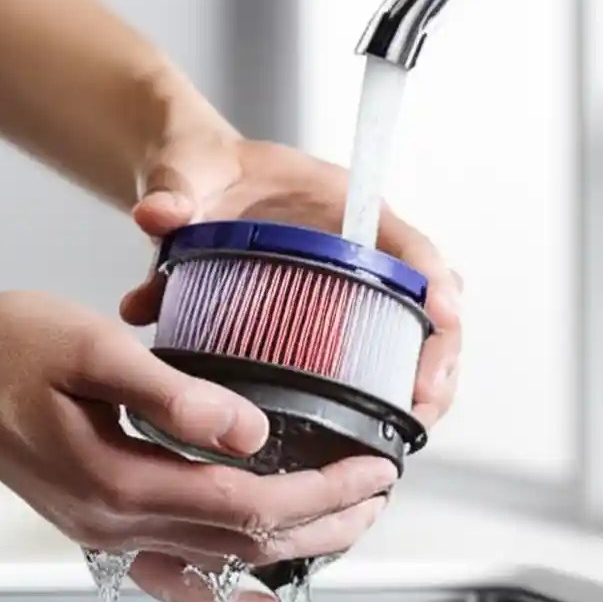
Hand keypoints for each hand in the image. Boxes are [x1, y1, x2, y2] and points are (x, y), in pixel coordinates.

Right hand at [0, 291, 397, 601]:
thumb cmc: (8, 347)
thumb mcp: (96, 351)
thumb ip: (176, 394)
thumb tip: (252, 432)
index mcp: (119, 480)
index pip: (247, 504)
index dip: (319, 492)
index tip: (370, 468)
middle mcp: (113, 522)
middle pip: (242, 544)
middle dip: (323, 523)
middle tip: (377, 494)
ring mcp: (102, 532)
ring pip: (216, 565)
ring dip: (288, 550)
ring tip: (343, 526)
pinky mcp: (95, 523)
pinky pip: (172, 575)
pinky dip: (224, 587)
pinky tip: (255, 588)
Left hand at [121, 137, 462, 427]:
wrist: (187, 181)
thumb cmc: (202, 169)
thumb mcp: (186, 171)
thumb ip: (173, 192)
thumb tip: (157, 215)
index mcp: (341, 204)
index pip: (406, 240)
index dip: (434, 279)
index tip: (445, 314)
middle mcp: (357, 248)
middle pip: (425, 300)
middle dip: (436, 353)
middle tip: (425, 400)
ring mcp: (348, 287)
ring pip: (407, 336)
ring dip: (415, 383)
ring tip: (407, 429)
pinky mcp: (324, 318)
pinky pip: (368, 355)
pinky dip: (376, 391)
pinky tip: (369, 432)